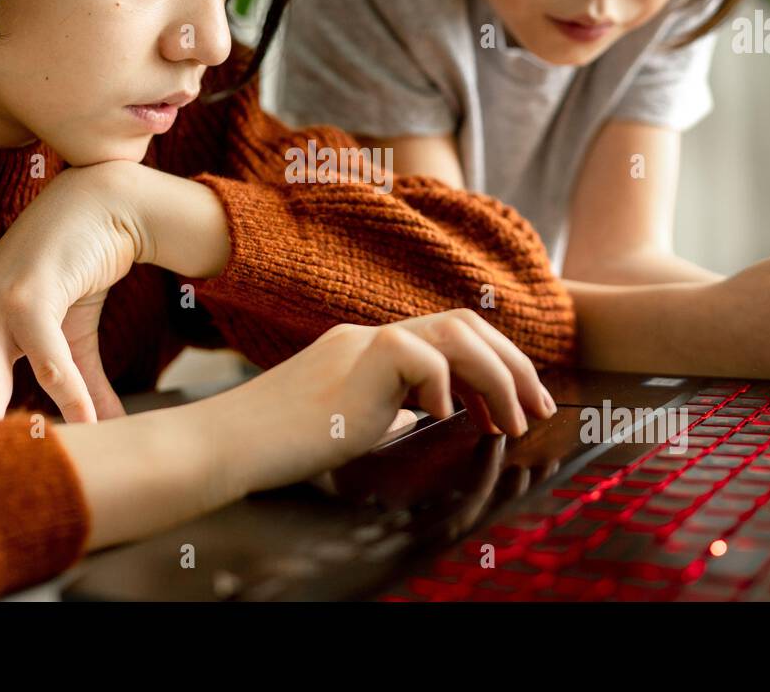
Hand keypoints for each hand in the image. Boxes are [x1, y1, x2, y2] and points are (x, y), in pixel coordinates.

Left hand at [0, 163, 144, 421]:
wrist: (96, 205)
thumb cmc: (72, 275)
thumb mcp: (68, 343)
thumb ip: (74, 393)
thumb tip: (102, 441)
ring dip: (8, 436)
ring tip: (34, 475)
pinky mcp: (26, 296)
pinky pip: (46, 359)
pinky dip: (69, 396)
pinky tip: (91, 426)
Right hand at [204, 309, 557, 495]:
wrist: (229, 444)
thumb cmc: (279, 445)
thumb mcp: (349, 426)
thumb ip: (386, 412)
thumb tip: (422, 418)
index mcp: (372, 350)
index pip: (450, 336)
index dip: (495, 362)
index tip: (521, 401)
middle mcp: (371, 336)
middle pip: (464, 323)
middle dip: (513, 364)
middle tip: (540, 406)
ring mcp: (363, 344)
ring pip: (453, 332)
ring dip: (496, 375)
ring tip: (513, 419)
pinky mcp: (355, 361)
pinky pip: (419, 356)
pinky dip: (442, 387)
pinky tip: (440, 420)